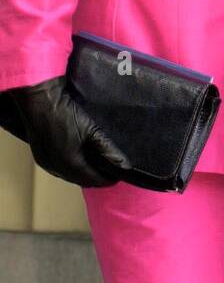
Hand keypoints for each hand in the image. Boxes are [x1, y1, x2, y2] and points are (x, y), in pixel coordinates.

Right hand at [3, 76, 131, 187]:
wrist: (40, 101)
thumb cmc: (65, 114)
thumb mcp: (91, 130)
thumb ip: (108, 149)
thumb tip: (124, 164)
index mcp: (71, 164)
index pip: (93, 181)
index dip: (107, 180)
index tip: (118, 176)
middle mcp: (57, 168)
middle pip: (81, 180)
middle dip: (95, 177)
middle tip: (108, 171)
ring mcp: (47, 163)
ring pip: (68, 175)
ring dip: (82, 173)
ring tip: (95, 165)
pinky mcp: (40, 157)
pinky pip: (58, 168)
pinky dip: (70, 167)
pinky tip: (76, 159)